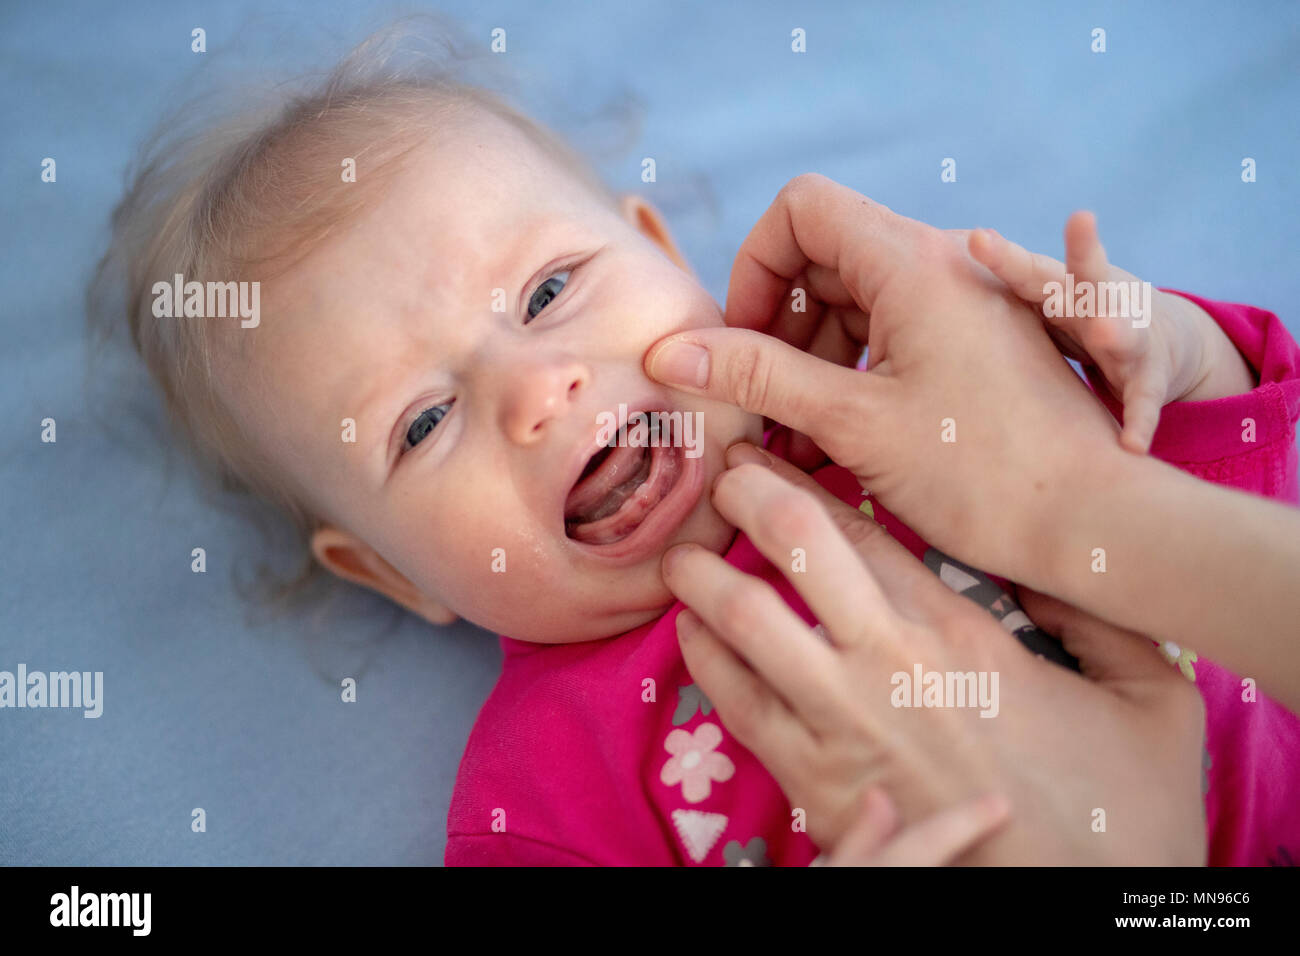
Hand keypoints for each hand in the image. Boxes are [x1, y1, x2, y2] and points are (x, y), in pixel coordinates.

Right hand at [645, 173, 1125, 587]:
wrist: (1094, 520)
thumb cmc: (981, 472)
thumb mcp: (851, 422)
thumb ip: (756, 378)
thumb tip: (670, 353)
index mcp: (912, 263)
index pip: (801, 210)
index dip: (754, 268)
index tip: (741, 342)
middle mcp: (940, 266)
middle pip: (823, 259)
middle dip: (777, 330)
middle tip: (759, 407)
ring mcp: (960, 304)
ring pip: (854, 303)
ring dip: (809, 362)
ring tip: (793, 442)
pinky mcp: (973, 343)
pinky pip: (890, 335)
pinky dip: (850, 376)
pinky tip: (834, 442)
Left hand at [663, 444, 1206, 863]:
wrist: (1070, 908)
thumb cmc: (1120, 812)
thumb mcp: (1152, 696)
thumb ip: (1105, 620)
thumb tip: (1054, 572)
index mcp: (959, 630)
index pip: (860, 530)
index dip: (802, 481)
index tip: (767, 455)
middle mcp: (886, 662)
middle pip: (794, 544)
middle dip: (746, 495)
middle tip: (722, 473)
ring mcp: (839, 724)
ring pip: (743, 619)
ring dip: (703, 577)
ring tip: (683, 555)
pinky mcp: (811, 786)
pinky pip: (732, 704)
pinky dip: (702, 658)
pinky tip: (694, 635)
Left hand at [967, 212, 1253, 452]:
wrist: (1159, 337)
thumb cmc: (1075, 316)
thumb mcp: (1040, 301)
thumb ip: (992, 295)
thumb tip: (916, 289)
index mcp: (1061, 287)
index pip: (1027, 268)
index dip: (1004, 255)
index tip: (977, 238)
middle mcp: (1096, 302)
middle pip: (1089, 275)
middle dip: (1085, 249)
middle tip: (1079, 218)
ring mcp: (1129, 335)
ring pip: (1123, 332)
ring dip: (1115, 331)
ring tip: (1107, 332)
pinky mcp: (1152, 376)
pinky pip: (1144, 400)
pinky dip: (1139, 422)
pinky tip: (1132, 445)